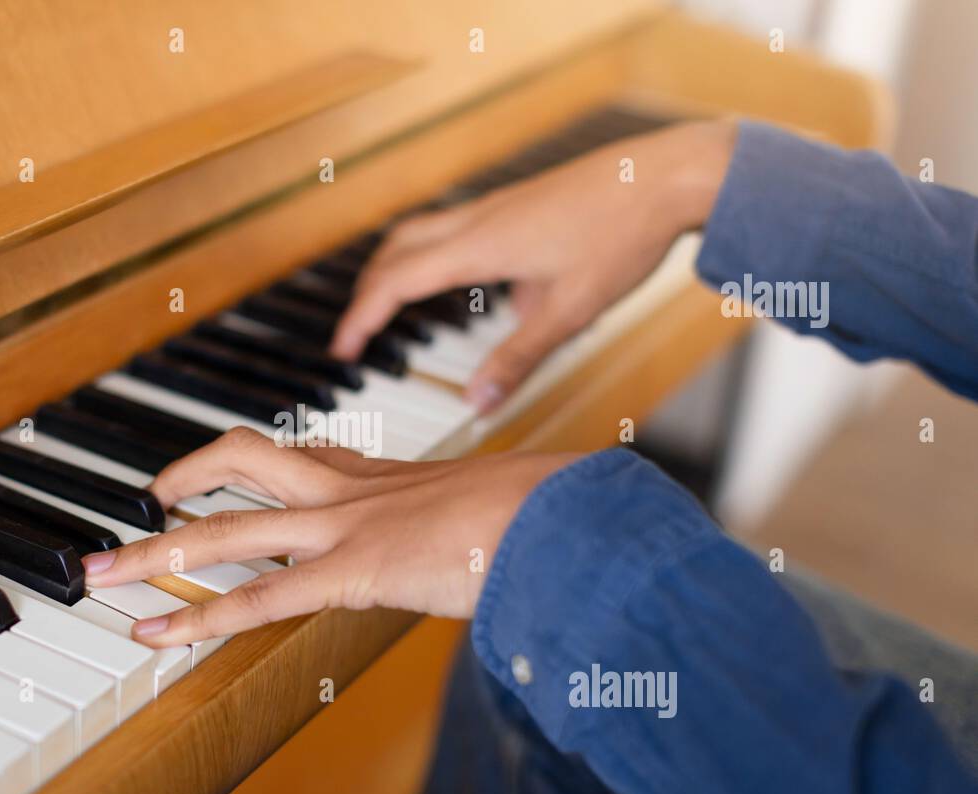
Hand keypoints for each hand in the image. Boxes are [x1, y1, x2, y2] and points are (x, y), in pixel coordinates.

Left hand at [82, 428, 576, 646]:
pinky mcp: (349, 572)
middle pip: (241, 464)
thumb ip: (469, 520)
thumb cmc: (545, 510)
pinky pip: (256, 599)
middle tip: (139, 501)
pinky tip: (153, 633)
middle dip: (179, 481)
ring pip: (224, 530)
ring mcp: (342, 528)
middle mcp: (350, 490)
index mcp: (383, 472)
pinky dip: (196, 617)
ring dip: (152, 551)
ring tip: (99, 572)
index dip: (247, 462)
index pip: (296, 453)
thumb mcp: (493, 506)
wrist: (562, 512)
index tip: (216, 470)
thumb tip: (490, 543)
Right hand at [330, 119, 736, 412]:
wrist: (668, 175)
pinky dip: (434, 256)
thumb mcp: (571, 310)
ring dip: (395, 269)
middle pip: (393, 251)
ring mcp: (495, 206)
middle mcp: (477, 220)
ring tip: (391, 307)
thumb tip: (477, 402)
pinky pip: (454, 228)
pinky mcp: (515, 204)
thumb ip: (519, 358)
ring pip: (420, 233)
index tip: (343, 349)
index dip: (361, 318)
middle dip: (366, 294)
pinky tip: (469, 286)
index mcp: (479, 245)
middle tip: (357, 333)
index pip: (394, 283)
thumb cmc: (624, 233)